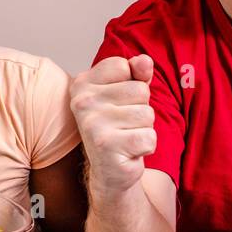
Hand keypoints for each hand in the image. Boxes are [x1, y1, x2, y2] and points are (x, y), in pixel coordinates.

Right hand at [70, 54, 156, 194]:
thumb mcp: (127, 94)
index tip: (117, 102)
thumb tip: (144, 61)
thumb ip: (136, 73)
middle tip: (123, 125)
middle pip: (140, 90)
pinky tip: (129, 151)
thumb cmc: (119, 127)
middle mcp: (82, 102)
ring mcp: (92, 125)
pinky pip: (148, 137)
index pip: (124, 66)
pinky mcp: (107, 146)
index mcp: (82, 84)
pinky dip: (146, 147)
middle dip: (141, 109)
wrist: (110, 171)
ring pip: (147, 114)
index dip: (131, 84)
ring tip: (126, 137)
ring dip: (144, 129)